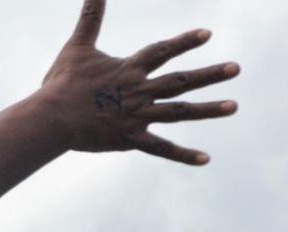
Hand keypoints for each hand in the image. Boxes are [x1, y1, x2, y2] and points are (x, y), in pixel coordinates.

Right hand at [37, 0, 239, 164]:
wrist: (51, 118)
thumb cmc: (61, 84)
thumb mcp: (77, 47)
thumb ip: (91, 18)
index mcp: (128, 69)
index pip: (162, 52)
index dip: (184, 42)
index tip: (207, 34)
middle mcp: (139, 91)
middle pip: (180, 81)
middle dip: (209, 75)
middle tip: (236, 68)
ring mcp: (136, 116)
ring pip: (179, 112)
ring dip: (207, 110)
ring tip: (233, 106)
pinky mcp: (130, 139)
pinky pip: (161, 148)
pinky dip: (182, 154)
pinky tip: (205, 159)